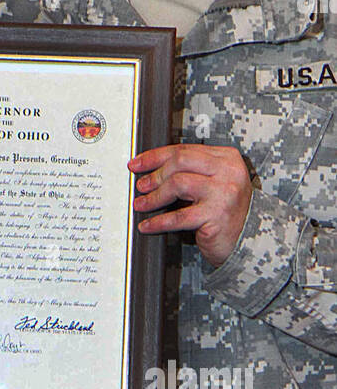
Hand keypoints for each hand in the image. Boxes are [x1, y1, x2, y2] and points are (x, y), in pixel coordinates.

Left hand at [129, 143, 252, 266]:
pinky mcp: (216, 216)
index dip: (156, 156)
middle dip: (155, 174)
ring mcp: (224, 194)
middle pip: (180, 162)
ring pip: (177, 184)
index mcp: (227, 158)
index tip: (138, 163)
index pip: (185, 150)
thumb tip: (152, 168)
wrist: (250, 238)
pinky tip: (148, 225)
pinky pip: (179, 217)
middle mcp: (228, 172)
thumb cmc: (226, 209)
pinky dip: (158, 221)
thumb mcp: (214, 182)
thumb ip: (191, 170)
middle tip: (141, 185)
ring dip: (154, 197)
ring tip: (142, 204)